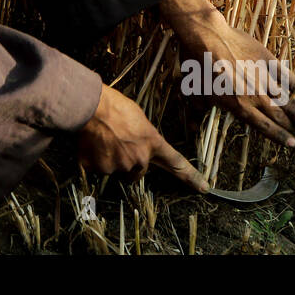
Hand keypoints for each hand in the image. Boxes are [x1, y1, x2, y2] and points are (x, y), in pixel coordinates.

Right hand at [78, 84, 209, 192]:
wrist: (90, 106)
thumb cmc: (114, 105)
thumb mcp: (138, 118)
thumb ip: (143, 137)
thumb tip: (138, 145)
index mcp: (152, 142)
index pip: (176, 162)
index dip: (191, 177)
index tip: (204, 188)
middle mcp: (139, 159)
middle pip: (138, 172)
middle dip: (129, 163)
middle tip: (117, 143)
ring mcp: (120, 166)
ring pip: (116, 171)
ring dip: (110, 161)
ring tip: (102, 139)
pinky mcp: (100, 169)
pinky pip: (97, 170)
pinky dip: (93, 160)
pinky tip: (91, 143)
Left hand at [156, 0, 294, 147]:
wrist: (206, 38)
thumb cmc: (197, 66)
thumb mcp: (193, 93)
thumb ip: (198, 114)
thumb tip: (191, 129)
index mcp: (238, 105)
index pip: (263, 126)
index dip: (279, 136)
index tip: (292, 144)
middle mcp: (254, 95)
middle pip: (278, 115)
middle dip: (292, 127)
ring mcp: (262, 77)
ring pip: (285, 99)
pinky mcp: (266, 59)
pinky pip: (286, 75)